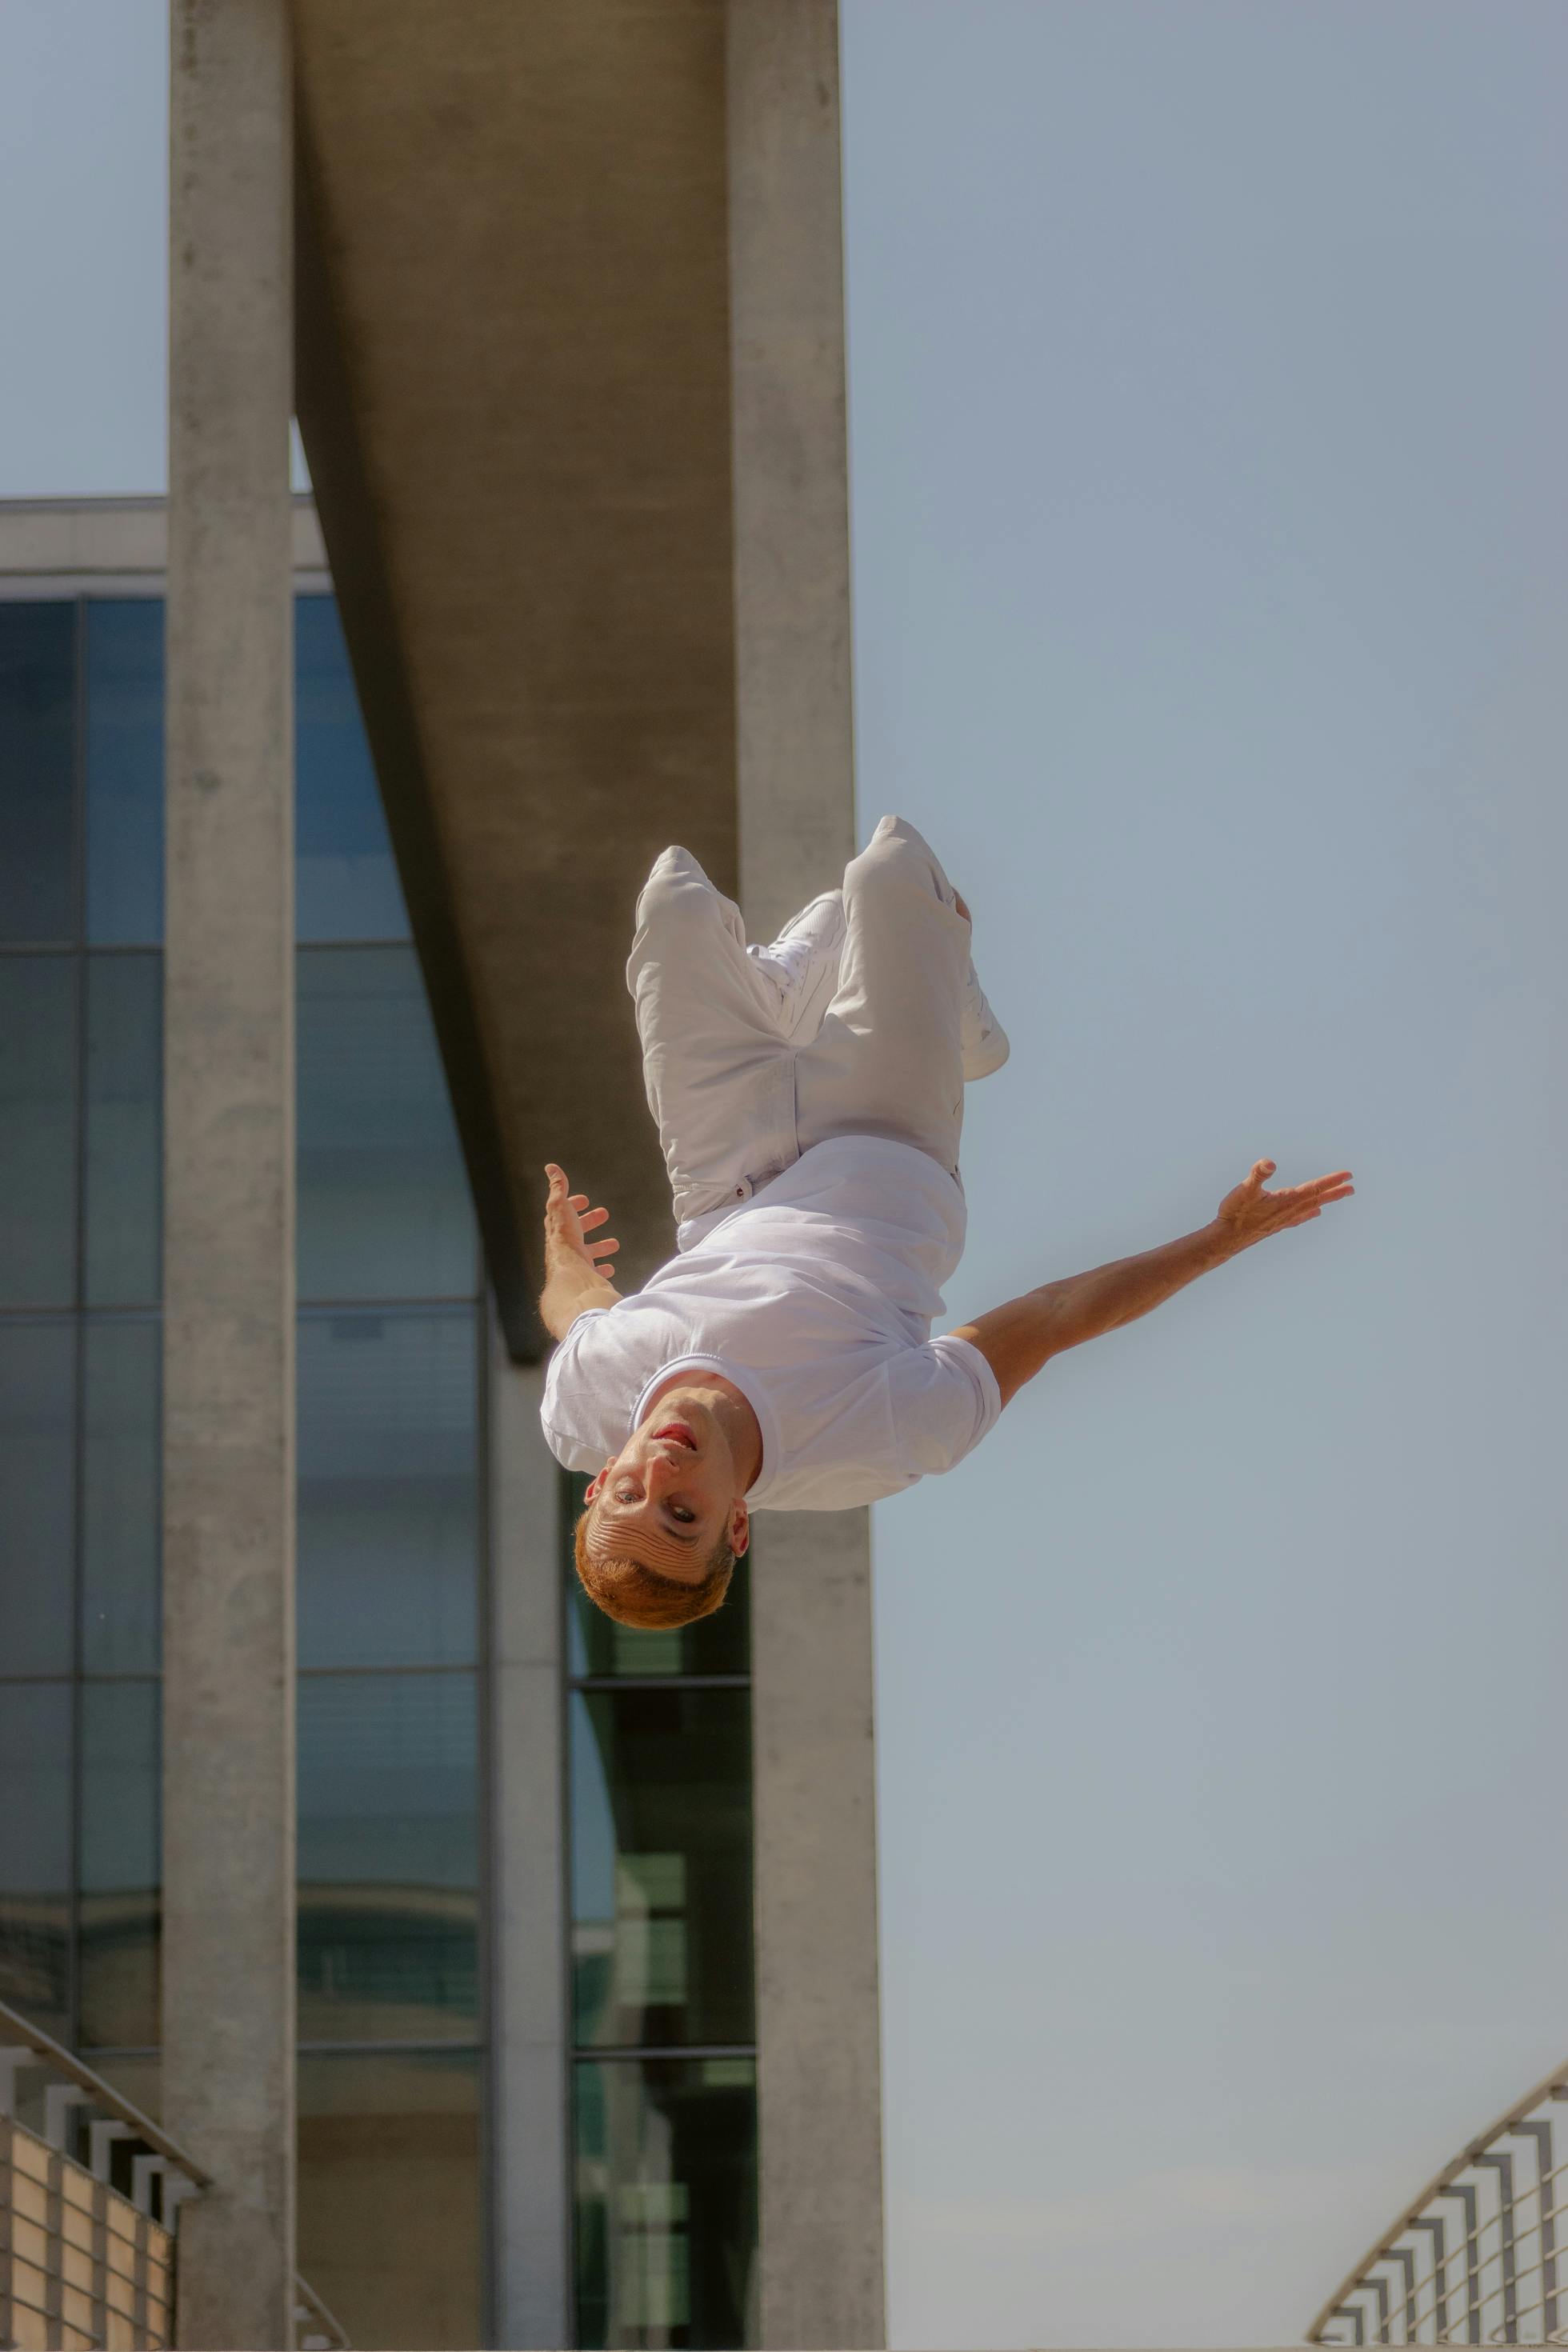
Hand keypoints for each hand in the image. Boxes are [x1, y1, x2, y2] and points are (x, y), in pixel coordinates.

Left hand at [543, 1163, 620, 1281]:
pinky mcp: (585, 1273)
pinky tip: (610, 1267)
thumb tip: (551, 1167)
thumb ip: (558, 1187)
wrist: (570, 1267)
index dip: (573, 1203)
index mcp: (558, 1227)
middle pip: (577, 1231)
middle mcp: (565, 1244)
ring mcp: (575, 1260)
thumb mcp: (561, 1205)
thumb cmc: (565, 1236)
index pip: (563, 1212)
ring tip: (614, 1243)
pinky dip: (602, 1268)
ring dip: (600, 1246)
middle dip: (589, 1221)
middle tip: (604, 1214)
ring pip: (588, 1252)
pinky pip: (595, 1271)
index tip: (584, 1200)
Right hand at [1214, 1158, 1353, 1254]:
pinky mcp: (1276, 1225)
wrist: (1227, 1239)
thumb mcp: (1244, 1189)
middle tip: (1352, 1187)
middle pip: (1317, 1198)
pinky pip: (1300, 1217)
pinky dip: (1310, 1213)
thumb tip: (1269, 1162)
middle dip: (1335, 1192)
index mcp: (1286, 1200)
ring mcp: (1284, 1219)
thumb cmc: (1235, 1212)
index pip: (1314, 1188)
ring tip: (1338, 1197)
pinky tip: (1313, 1213)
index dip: (1332, 1181)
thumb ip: (1258, 1174)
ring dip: (1325, 1201)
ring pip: (1310, 1207)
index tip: (1348, 1176)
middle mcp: (1289, 1210)